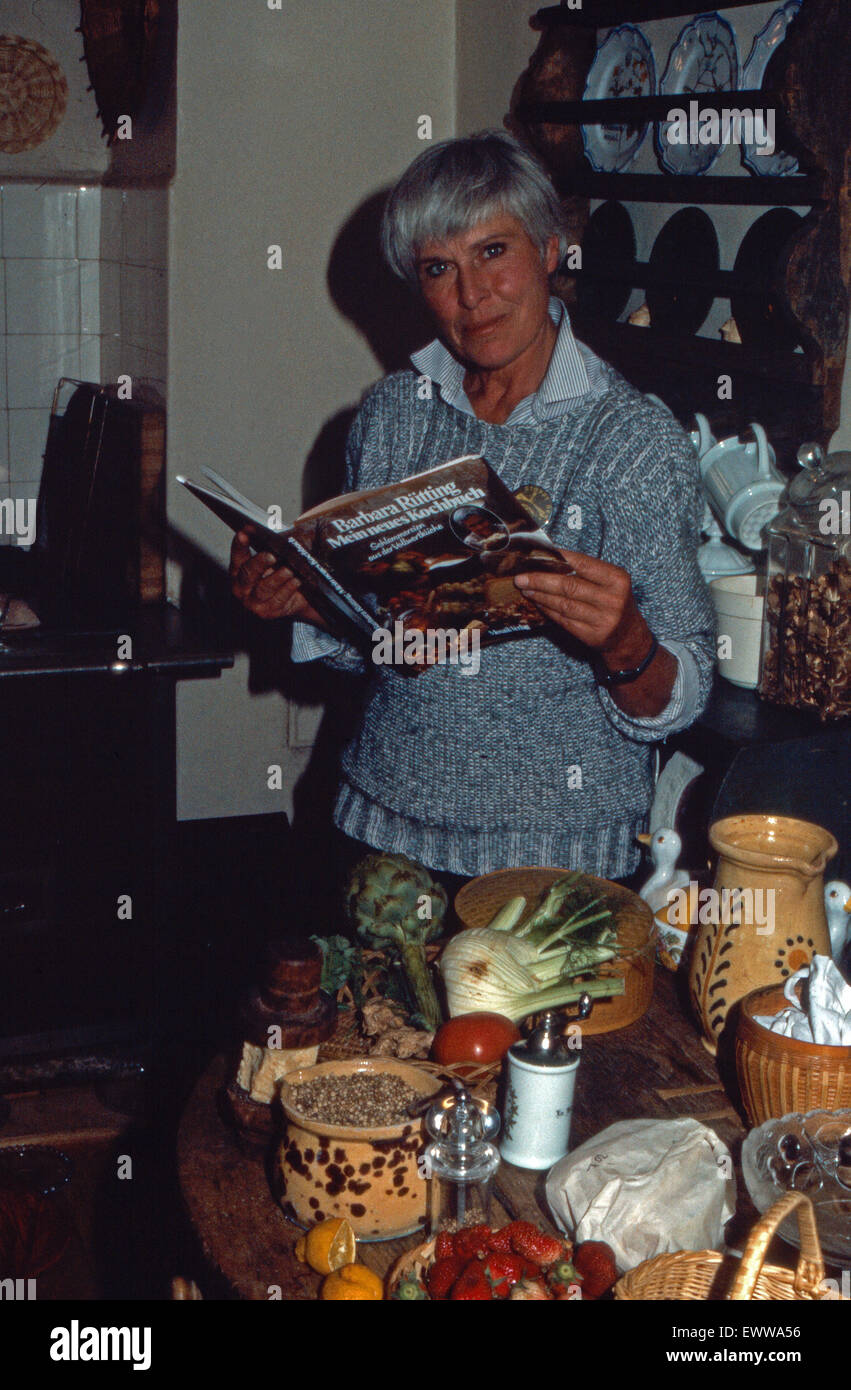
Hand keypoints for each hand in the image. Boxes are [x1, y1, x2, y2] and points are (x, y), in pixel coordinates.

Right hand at [229, 529, 326, 626]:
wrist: (296, 596)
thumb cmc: (280, 572)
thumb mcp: (275, 557)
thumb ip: (272, 546)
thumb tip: (282, 533)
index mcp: (238, 570)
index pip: (237, 554)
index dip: (240, 544)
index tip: (245, 532)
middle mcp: (241, 587)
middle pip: (248, 573)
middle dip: (260, 563)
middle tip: (271, 555)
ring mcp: (253, 601)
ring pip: (264, 588)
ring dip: (278, 577)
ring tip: (289, 569)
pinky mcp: (267, 612)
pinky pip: (278, 599)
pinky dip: (288, 588)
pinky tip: (296, 580)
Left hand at [514, 550, 675, 715]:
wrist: (628, 637)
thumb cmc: (614, 602)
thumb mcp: (610, 583)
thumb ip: (586, 572)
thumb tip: (549, 559)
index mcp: (617, 579)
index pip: (582, 564)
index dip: (557, 559)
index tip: (536, 555)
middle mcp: (612, 599)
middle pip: (569, 586)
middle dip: (541, 580)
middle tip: (521, 577)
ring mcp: (602, 619)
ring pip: (563, 604)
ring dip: (540, 595)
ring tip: (525, 588)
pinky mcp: (592, 635)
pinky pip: (563, 619)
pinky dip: (547, 610)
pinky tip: (537, 602)